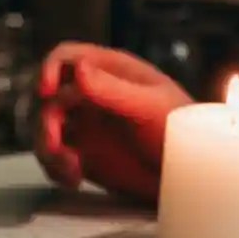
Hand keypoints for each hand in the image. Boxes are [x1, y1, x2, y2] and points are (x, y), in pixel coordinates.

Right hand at [34, 42, 191, 199]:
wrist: (193, 175)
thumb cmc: (183, 131)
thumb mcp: (149, 106)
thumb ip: (112, 88)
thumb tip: (78, 69)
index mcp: (109, 71)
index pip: (66, 58)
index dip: (49, 70)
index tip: (47, 92)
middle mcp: (92, 95)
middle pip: (48, 97)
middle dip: (46, 121)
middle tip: (56, 145)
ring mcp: (85, 126)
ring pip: (45, 129)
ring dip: (48, 149)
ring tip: (70, 169)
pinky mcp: (83, 155)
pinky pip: (54, 158)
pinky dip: (55, 169)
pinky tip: (74, 180)